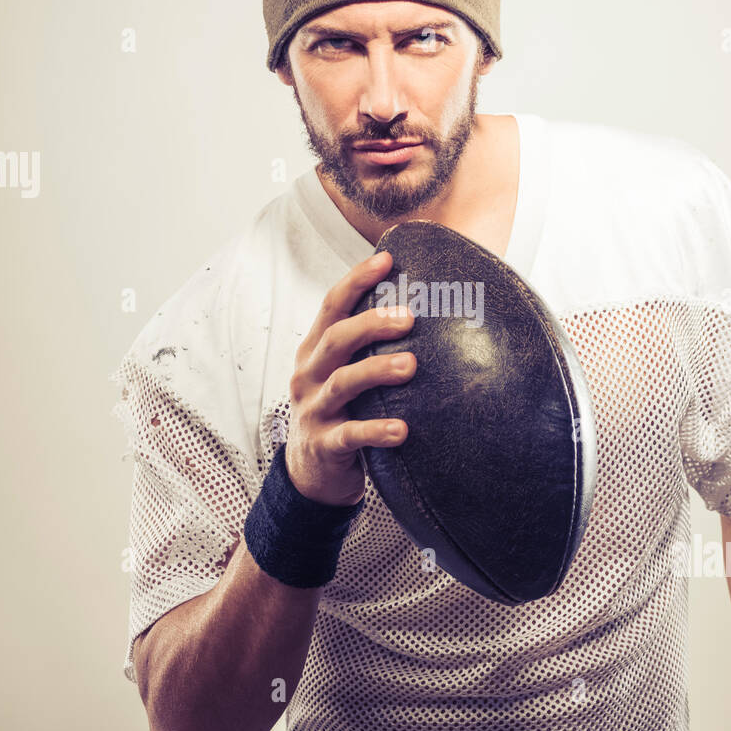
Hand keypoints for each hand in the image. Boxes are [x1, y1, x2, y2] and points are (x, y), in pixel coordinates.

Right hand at [285, 250, 415, 506]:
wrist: (310, 471)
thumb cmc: (339, 410)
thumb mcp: (342, 372)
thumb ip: (366, 346)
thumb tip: (420, 307)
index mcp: (315, 351)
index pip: (331, 306)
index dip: (356, 280)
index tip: (386, 259)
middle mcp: (310, 375)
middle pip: (336, 339)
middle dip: (371, 323)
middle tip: (409, 317)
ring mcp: (314, 410)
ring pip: (343, 382)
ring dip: (377, 370)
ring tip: (410, 365)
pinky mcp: (324, 445)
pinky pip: (350, 435)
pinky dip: (376, 431)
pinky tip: (402, 430)